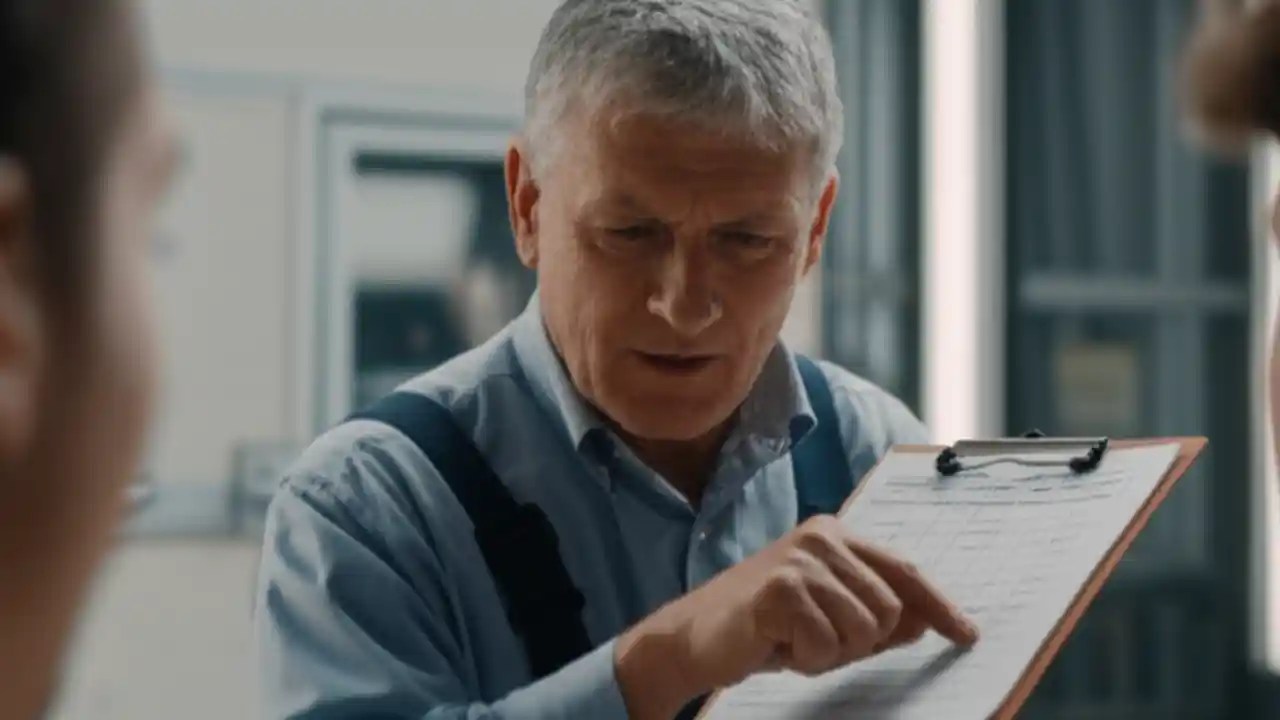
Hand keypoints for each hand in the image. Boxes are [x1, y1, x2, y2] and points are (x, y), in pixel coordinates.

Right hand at [615, 516, 978, 718]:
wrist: (694, 637)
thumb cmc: (763, 628)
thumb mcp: (828, 616)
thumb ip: (873, 611)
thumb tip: (926, 621)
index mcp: (834, 535)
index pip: (904, 570)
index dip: (939, 605)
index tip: (966, 634)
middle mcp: (822, 537)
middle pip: (890, 610)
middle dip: (861, 643)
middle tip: (815, 642)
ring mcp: (801, 559)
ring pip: (864, 630)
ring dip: (831, 653)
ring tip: (794, 641)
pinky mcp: (782, 587)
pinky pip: (826, 644)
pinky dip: (806, 660)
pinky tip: (776, 646)